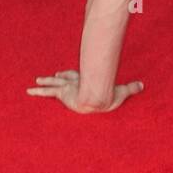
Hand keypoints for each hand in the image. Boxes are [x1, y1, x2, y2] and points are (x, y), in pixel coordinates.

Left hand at [26, 69, 143, 113]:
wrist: (98, 98)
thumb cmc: (108, 96)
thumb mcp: (121, 93)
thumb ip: (131, 88)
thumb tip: (143, 85)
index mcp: (88, 81)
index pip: (78, 77)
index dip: (72, 75)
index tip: (65, 74)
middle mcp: (77, 82)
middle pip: (66, 78)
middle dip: (59, 77)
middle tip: (52, 75)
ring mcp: (68, 87)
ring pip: (54, 84)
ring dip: (44, 82)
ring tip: (34, 82)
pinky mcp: (62, 93)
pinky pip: (47, 92)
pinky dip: (38, 90)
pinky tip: (29, 90)